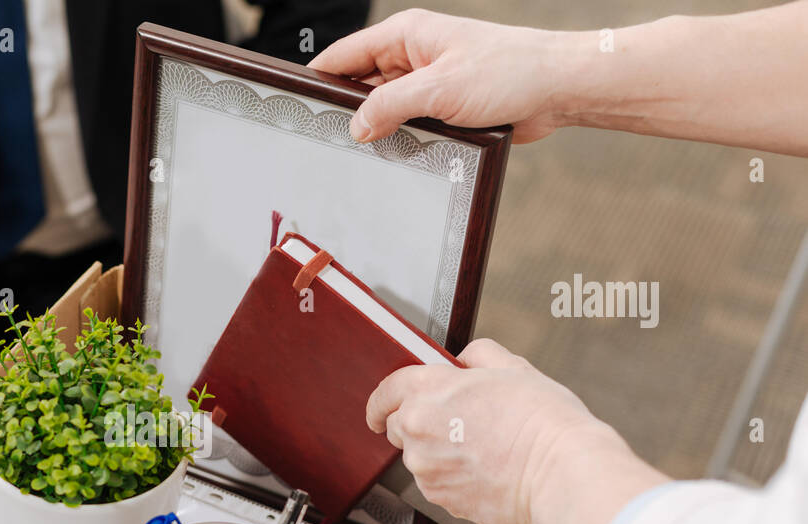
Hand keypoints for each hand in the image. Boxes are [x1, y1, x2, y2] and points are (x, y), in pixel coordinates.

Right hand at [309, 9, 573, 143]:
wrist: (558, 88)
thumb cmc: (509, 71)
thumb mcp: (439, 89)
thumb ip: (390, 106)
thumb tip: (356, 127)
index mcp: (406, 35)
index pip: (344, 55)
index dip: (318, 79)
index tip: (295, 104)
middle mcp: (413, 57)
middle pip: (360, 86)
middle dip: (345, 112)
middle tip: (322, 142)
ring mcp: (428, 84)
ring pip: (384, 109)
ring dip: (377, 130)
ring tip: (357, 156)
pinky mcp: (444, 108)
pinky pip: (409, 125)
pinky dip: (400, 140)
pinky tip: (392, 158)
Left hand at [366, 339, 666, 523]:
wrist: (561, 472)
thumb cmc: (543, 422)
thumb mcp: (514, 368)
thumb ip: (479, 356)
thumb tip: (466, 360)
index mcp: (429, 391)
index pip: (385, 392)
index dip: (382, 401)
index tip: (380, 409)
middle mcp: (418, 430)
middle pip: (398, 426)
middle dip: (417, 424)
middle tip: (456, 424)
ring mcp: (427, 468)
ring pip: (418, 458)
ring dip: (437, 453)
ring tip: (482, 449)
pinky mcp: (440, 498)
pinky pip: (435, 484)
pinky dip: (452, 478)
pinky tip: (484, 470)